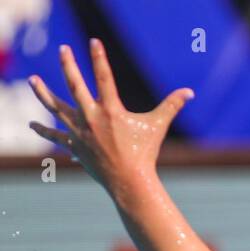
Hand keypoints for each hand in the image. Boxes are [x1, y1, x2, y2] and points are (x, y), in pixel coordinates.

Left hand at [27, 40, 192, 198]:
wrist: (129, 181)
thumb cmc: (145, 153)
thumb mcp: (158, 126)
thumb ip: (171, 106)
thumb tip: (189, 92)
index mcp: (111, 111)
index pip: (104, 77)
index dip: (99, 58)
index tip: (93, 42)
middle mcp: (91, 117)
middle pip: (74, 85)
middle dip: (68, 65)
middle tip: (63, 50)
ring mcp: (79, 131)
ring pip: (56, 107)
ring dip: (43, 93)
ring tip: (33, 80)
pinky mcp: (74, 145)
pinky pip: (56, 135)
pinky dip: (44, 130)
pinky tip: (33, 125)